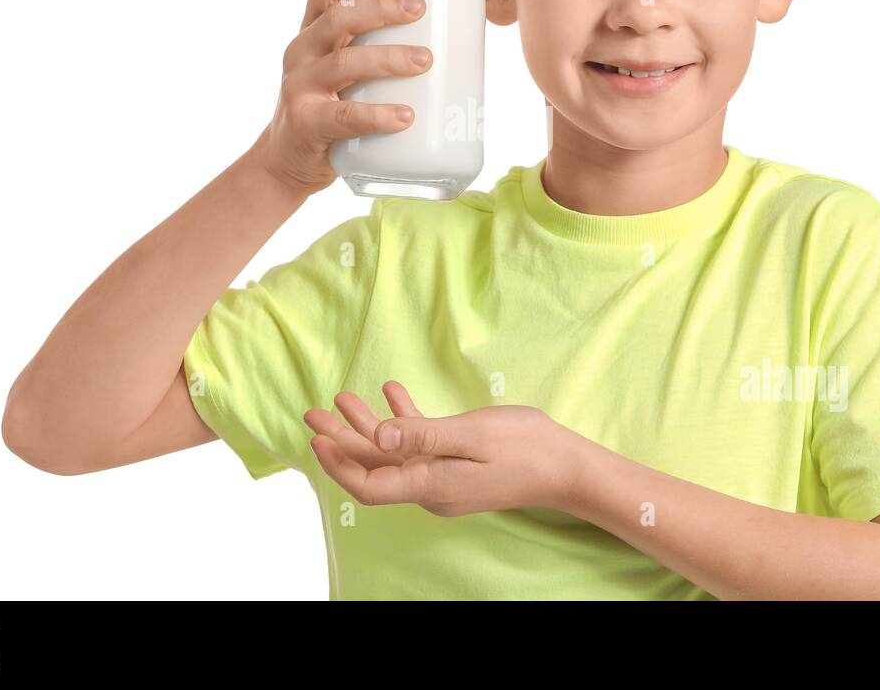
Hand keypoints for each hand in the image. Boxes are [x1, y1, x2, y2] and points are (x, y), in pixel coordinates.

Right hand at [245, 0, 432, 194]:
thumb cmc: (328, 108)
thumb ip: (373, 52)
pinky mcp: (308, 123)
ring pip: (345, 64)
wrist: (285, 162)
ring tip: (426, 60)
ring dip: (388, 58)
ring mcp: (301, 87)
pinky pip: (345, 116)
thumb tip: (448, 42)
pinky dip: (378, 115)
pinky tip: (405, 116)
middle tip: (420, 7)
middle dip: (380, 9)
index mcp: (311, 34)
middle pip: (338, 20)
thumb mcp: (341, 73)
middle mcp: (302, 53)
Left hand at [303, 381, 581, 515]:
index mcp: (431, 483)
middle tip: (312, 412)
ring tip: (342, 397)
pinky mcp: (456, 466)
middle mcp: (431, 487)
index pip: (370, 484)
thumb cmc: (526, 447)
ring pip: (394, 454)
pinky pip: (420, 447)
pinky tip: (393, 392)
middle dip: (342, 440)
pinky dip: (404, 421)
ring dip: (367, 426)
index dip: (339, 464)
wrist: (566, 468)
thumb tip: (377, 436)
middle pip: (375, 467)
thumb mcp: (472, 433)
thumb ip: (423, 434)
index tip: (318, 438)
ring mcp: (443, 478)